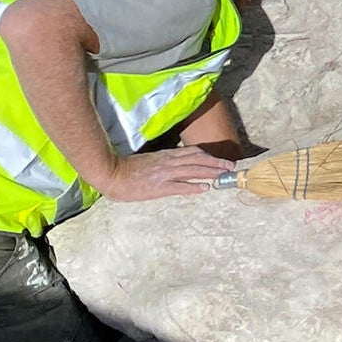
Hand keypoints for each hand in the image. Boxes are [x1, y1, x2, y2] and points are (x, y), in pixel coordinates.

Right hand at [99, 147, 233, 201]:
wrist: (111, 173)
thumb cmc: (127, 169)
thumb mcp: (150, 161)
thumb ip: (165, 162)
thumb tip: (178, 166)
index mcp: (166, 155)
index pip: (193, 152)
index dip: (208, 156)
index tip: (220, 159)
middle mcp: (168, 162)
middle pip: (197, 160)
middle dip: (216, 163)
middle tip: (230, 166)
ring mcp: (164, 174)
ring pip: (193, 170)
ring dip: (210, 172)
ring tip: (223, 175)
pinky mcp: (158, 187)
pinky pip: (180, 186)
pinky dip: (194, 186)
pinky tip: (205, 188)